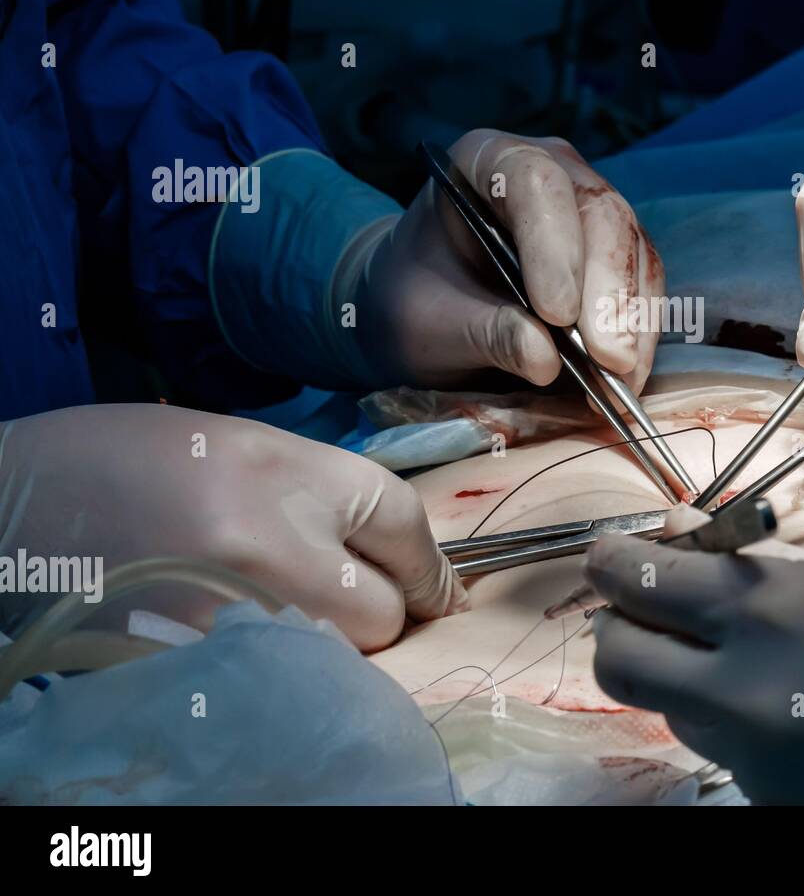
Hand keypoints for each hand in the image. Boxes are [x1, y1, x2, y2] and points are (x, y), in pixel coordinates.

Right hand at [0, 404, 465, 650]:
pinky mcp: (184, 668)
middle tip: (334, 600)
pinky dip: (267, 675)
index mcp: (283, 467)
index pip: (403, 523)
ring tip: (268, 611)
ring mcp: (224, 612)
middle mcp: (265, 540)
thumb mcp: (239, 446)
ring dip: (321, 647)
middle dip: (372, 613)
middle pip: (380, 613)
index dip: (427, 565)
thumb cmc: (127, 459)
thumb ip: (322, 499)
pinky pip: (270, 687)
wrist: (10, 498)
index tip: (432, 589)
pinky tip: (230, 638)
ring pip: (330, 661)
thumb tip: (392, 561)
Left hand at [353, 130, 663, 391]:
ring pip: (633, 248)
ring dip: (633, 318)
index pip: (535, 181)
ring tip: (622, 379)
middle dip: (609, 292)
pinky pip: (643, 282)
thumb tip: (545, 359)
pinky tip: (629, 374)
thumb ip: (484, 333)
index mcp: (485, 160)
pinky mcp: (616, 249)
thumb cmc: (416, 300)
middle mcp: (550, 168)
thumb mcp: (431, 324)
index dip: (554, 246)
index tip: (556, 315)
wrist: (427, 307)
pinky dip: (640, 331)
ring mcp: (589, 206)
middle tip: (608, 361)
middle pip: (601, 213)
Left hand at [586, 534, 803, 803]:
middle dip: (623, 626)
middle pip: (616, 660)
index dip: (614, 562)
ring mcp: (755, 764)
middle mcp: (744, 691)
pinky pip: (725, 757)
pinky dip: (739, 729)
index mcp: (773, 612)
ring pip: (669, 711)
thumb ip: (766, 577)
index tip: (618, 554)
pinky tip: (802, 715)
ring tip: (751, 661)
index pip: (636, 581)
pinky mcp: (774, 810)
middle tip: (656, 609)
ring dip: (684, 679)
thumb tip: (688, 551)